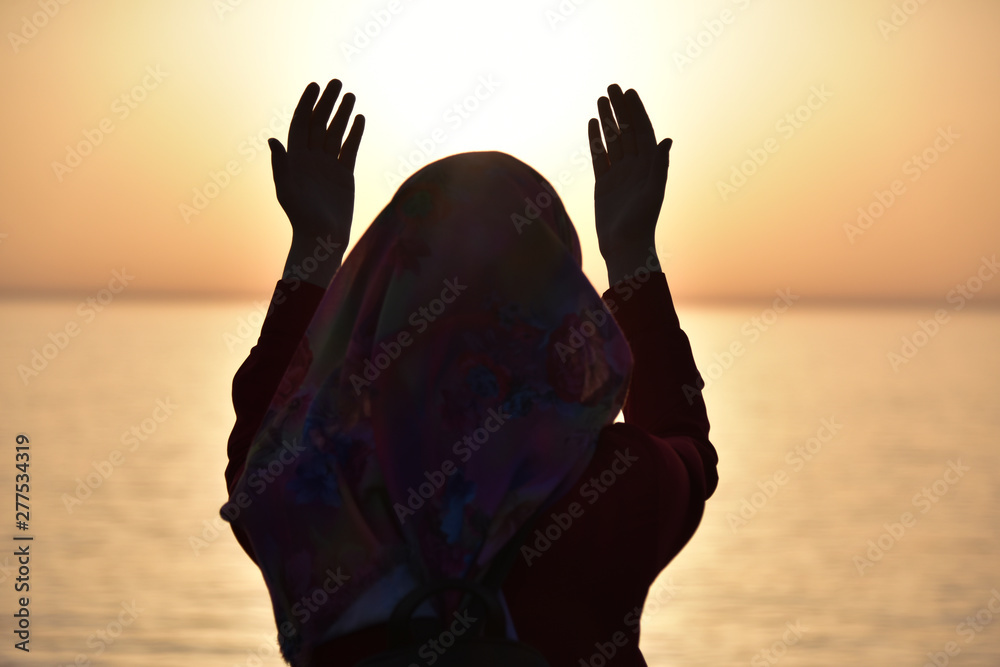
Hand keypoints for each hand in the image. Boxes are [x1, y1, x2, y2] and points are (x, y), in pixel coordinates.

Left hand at [268, 79, 364, 248]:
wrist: (321, 237)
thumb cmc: (301, 216)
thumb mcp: (286, 189)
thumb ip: (281, 164)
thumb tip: (273, 140)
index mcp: (295, 158)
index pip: (301, 123)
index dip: (307, 104)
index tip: (315, 86)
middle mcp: (310, 158)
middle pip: (319, 123)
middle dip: (327, 102)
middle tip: (337, 82)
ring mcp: (328, 165)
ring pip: (335, 133)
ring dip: (342, 114)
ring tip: (351, 95)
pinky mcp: (343, 174)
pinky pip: (349, 148)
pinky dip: (354, 134)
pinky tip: (359, 119)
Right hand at [588, 84, 670, 267]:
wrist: (624, 246)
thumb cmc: (642, 223)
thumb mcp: (653, 193)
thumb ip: (659, 166)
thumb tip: (666, 140)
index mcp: (649, 165)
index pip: (642, 131)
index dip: (636, 111)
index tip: (628, 92)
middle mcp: (635, 166)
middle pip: (626, 130)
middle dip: (620, 108)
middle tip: (611, 86)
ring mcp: (619, 173)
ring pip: (612, 140)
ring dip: (607, 119)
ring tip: (601, 98)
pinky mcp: (604, 183)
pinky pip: (599, 156)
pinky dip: (596, 140)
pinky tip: (592, 123)